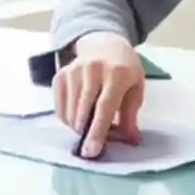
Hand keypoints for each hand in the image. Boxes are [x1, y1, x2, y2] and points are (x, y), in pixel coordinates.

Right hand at [54, 32, 144, 157]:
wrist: (104, 43)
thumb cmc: (123, 69)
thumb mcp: (135, 88)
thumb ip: (131, 115)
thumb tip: (132, 140)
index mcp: (117, 73)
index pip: (105, 106)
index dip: (99, 131)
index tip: (92, 151)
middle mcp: (93, 69)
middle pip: (84, 109)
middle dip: (85, 134)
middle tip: (91, 148)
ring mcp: (74, 70)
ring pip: (70, 110)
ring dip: (78, 126)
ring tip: (89, 126)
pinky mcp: (61, 74)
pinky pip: (60, 106)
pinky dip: (67, 118)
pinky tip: (78, 117)